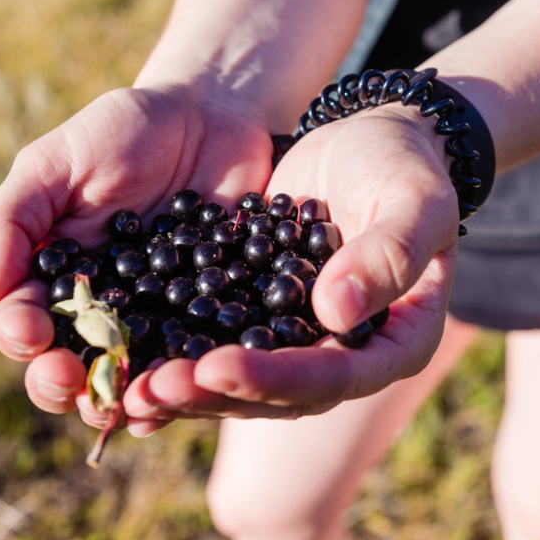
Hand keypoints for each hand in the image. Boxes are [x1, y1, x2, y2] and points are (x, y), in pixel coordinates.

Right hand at [0, 85, 272, 435]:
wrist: (207, 118)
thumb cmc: (120, 133)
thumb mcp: (55, 164)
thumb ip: (11, 224)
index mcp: (54, 280)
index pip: (24, 324)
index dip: (20, 337)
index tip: (30, 331)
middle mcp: (103, 312)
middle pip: (74, 368)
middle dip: (63, 383)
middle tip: (71, 378)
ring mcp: (158, 321)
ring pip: (134, 378)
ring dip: (124, 397)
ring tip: (127, 403)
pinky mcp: (212, 318)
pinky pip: (197, 360)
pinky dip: (190, 381)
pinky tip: (187, 393)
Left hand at [123, 105, 461, 423]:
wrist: (368, 145)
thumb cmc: (404, 168)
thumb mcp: (414, 202)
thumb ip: (387, 256)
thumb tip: (336, 313)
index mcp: (393, 343)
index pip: (334, 375)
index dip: (275, 379)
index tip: (216, 366)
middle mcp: (342, 356)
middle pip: (278, 395)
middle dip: (212, 393)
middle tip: (152, 388)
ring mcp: (296, 341)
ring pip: (239, 382)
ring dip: (183, 386)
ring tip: (126, 387)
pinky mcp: (256, 316)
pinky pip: (215, 344)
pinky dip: (172, 353)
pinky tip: (125, 356)